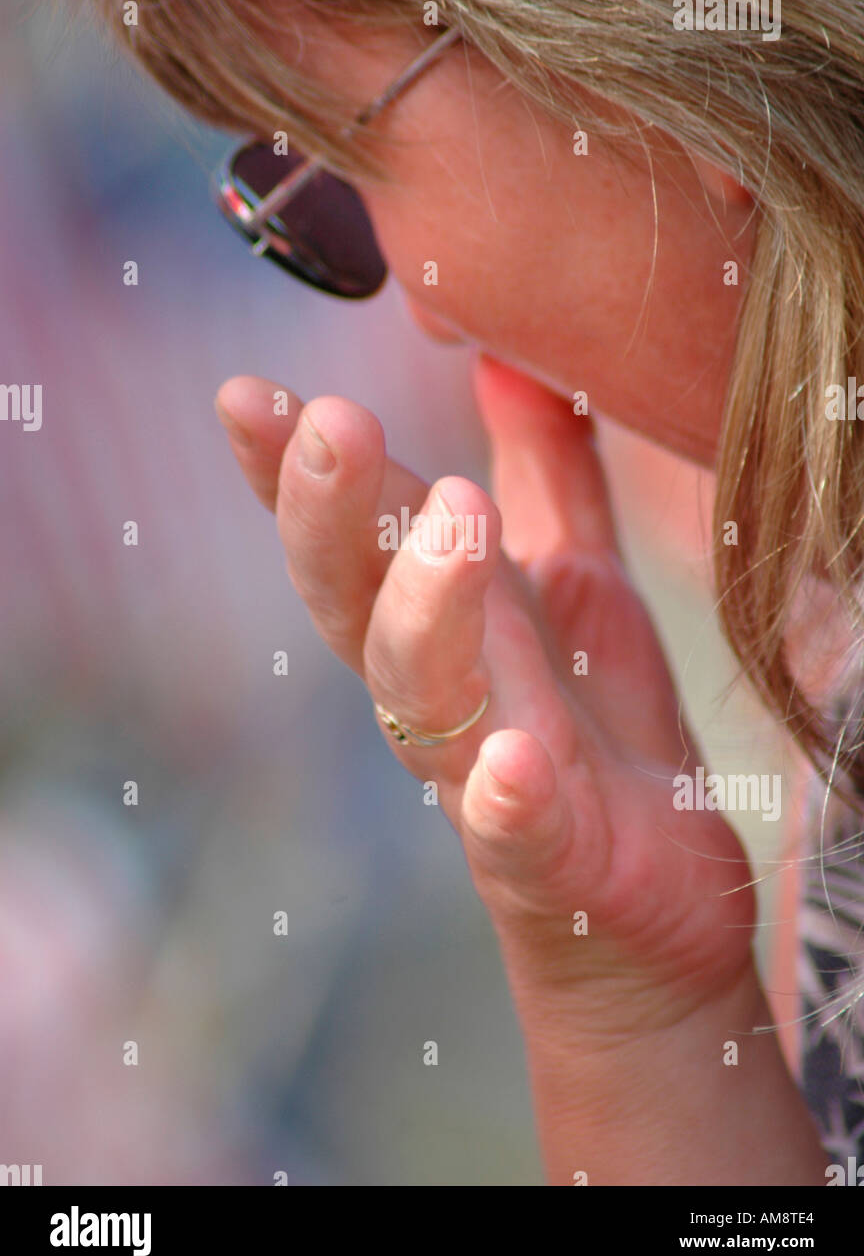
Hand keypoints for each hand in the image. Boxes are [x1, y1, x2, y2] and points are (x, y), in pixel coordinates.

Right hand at [215, 354, 755, 1042]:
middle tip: (332, 425)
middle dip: (330, 516)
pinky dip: (506, 802)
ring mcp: (483, 774)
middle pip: (351, 604)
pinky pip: (514, 833)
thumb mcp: (577, 575)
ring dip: (424, 607)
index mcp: (439, 618)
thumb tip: (507, 354)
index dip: (287, 471)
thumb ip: (547, 468)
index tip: (247, 393)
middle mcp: (439, 692)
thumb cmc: (595, 729)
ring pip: (420, 695)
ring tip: (454, 510)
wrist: (653, 902)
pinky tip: (514, 765)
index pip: (347, 536)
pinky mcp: (550, 856)